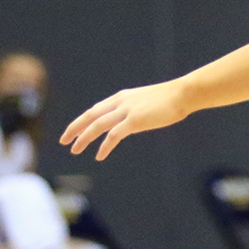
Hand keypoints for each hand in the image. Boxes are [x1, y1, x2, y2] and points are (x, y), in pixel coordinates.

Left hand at [61, 81, 191, 160]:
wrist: (184, 93)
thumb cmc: (172, 99)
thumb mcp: (148, 103)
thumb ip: (136, 111)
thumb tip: (131, 124)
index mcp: (122, 97)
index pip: (95, 109)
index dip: (82, 120)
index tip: (74, 131)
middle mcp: (120, 102)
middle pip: (90, 115)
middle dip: (75, 128)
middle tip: (63, 141)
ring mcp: (127, 110)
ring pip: (97, 125)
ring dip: (84, 138)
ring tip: (75, 150)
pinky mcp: (134, 120)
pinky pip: (113, 136)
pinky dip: (104, 146)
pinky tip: (99, 156)